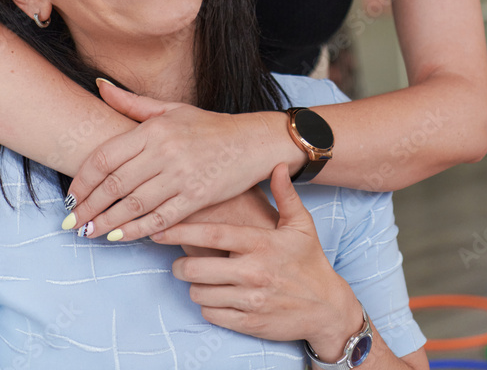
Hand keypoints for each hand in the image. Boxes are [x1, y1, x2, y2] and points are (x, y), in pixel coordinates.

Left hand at [64, 82, 293, 240]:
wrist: (252, 142)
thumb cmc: (208, 126)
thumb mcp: (171, 109)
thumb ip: (132, 103)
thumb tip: (99, 86)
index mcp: (155, 129)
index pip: (106, 157)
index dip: (82, 180)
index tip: (70, 197)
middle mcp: (165, 151)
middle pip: (115, 184)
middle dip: (88, 207)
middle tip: (70, 223)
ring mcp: (181, 176)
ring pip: (133, 204)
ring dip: (106, 222)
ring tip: (88, 233)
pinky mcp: (196, 197)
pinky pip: (159, 219)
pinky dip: (135, 231)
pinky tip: (118, 237)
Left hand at [157, 164, 363, 360]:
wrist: (327, 308)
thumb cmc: (310, 261)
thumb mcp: (301, 225)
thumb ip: (285, 194)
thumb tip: (278, 164)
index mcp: (261, 244)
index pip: (211, 236)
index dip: (180, 231)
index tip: (159, 229)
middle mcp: (253, 272)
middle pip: (196, 270)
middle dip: (179, 265)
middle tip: (178, 262)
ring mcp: (250, 300)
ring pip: (200, 294)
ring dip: (194, 286)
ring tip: (199, 278)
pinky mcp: (248, 323)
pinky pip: (211, 315)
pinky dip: (208, 306)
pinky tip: (215, 296)